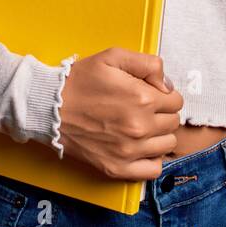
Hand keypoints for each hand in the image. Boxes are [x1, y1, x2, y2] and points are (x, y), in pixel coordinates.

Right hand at [55, 47, 182, 179]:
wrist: (49, 107)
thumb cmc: (80, 81)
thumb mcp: (113, 57)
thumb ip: (148, 64)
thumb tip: (167, 85)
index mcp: (142, 98)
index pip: (176, 101)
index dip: (165, 95)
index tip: (151, 94)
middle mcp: (140, 126)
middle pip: (173, 123)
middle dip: (162, 113)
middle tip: (144, 109)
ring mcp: (129, 150)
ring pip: (167, 145)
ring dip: (159, 135)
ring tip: (141, 127)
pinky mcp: (117, 168)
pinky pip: (153, 170)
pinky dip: (151, 159)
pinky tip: (140, 148)